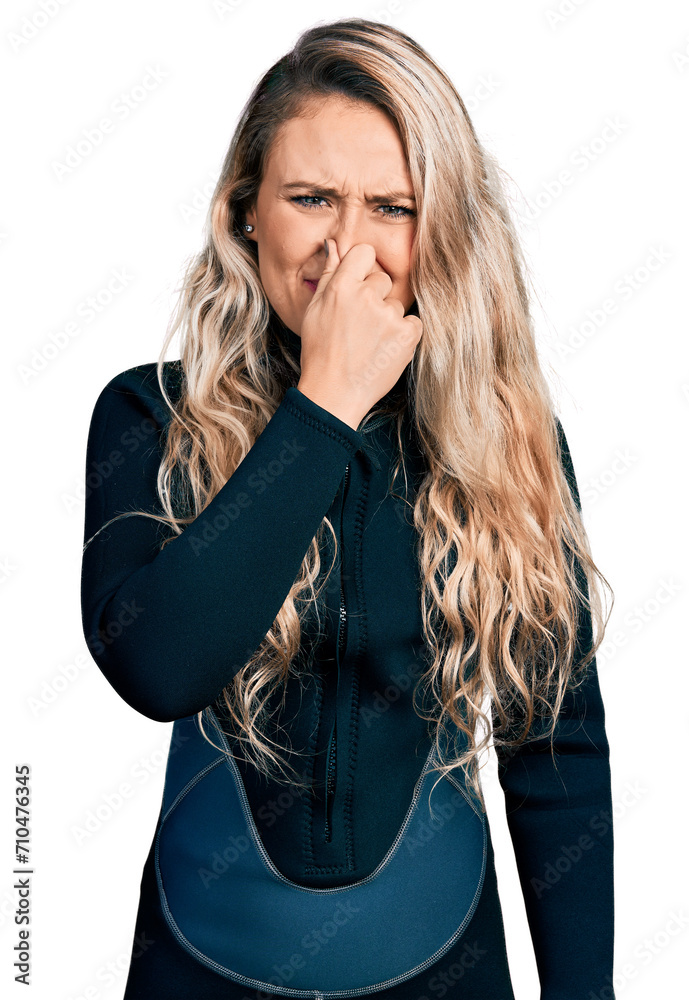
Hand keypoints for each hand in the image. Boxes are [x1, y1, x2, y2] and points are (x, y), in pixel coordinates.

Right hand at [297, 240, 421, 429]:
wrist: (334, 393)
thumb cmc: (320, 353)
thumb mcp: (314, 310)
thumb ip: (329, 274)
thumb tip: (334, 244)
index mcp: (341, 286)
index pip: (365, 253)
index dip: (362, 269)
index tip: (358, 287)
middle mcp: (366, 296)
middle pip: (382, 279)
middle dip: (374, 297)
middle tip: (360, 326)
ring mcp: (389, 316)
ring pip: (396, 304)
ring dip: (387, 319)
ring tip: (369, 343)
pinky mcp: (407, 335)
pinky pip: (413, 322)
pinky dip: (403, 335)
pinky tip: (384, 349)